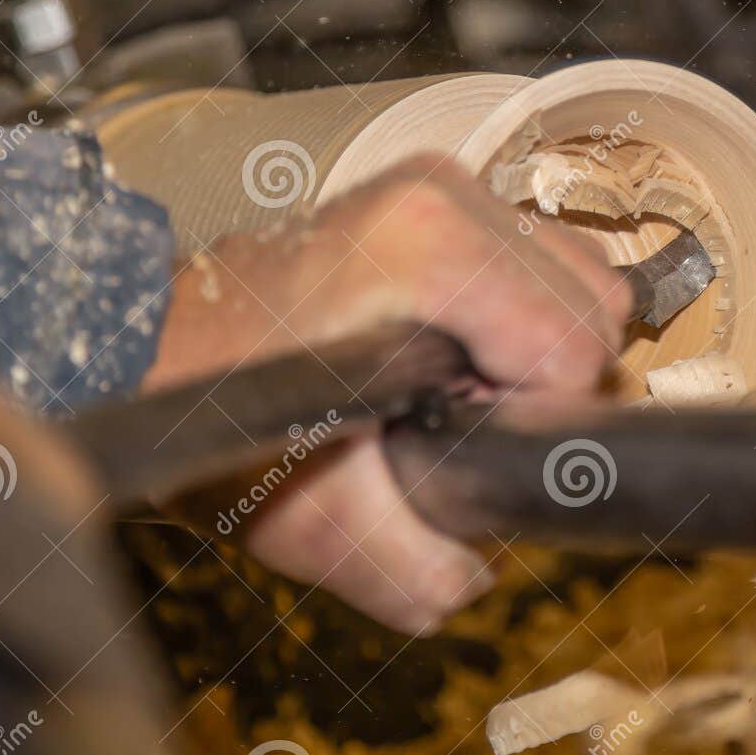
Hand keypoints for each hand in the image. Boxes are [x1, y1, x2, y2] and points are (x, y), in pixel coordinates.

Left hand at [142, 155, 631, 633]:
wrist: (160, 343)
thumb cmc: (228, 415)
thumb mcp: (315, 525)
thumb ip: (417, 572)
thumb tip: (487, 571)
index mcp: (426, 251)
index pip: (574, 353)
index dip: (533, 420)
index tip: (459, 436)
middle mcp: (448, 196)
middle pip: (595, 309)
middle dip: (548, 383)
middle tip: (458, 414)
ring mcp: (449, 182)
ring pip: (585, 279)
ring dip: (546, 347)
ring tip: (457, 381)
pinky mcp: (447, 189)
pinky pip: (550, 260)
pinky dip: (529, 313)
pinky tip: (458, 347)